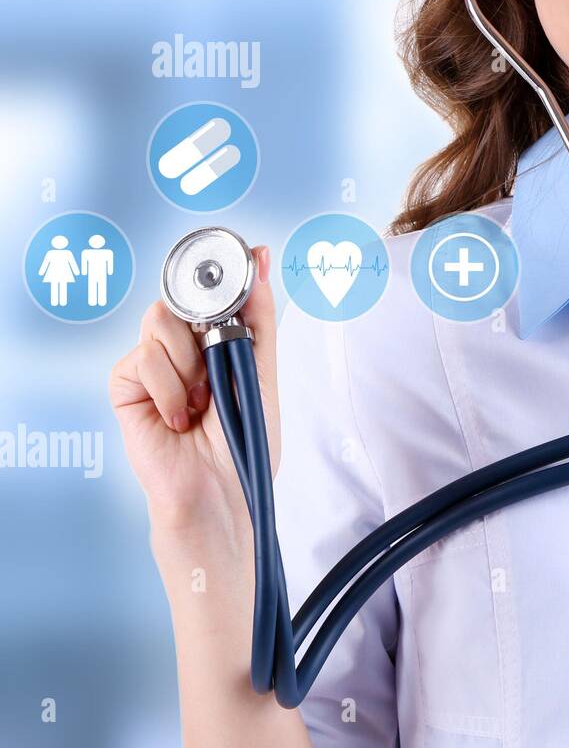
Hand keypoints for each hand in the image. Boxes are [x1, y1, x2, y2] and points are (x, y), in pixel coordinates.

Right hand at [109, 244, 280, 541]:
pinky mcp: (126, 385)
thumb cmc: (244, 443)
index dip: (226, 273)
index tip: (249, 254)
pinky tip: (179, 417)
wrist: (220, 493)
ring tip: (201, 401)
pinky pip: (142, 357)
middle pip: (183, 297)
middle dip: (208, 326)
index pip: (213, 290)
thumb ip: (259, 318)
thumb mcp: (263, 373)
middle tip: (219, 362)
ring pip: (160, 321)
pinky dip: (168, 388)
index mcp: (217, 341)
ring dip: (190, 364)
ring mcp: (153, 364)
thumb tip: (260, 260)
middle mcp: (184, 348)